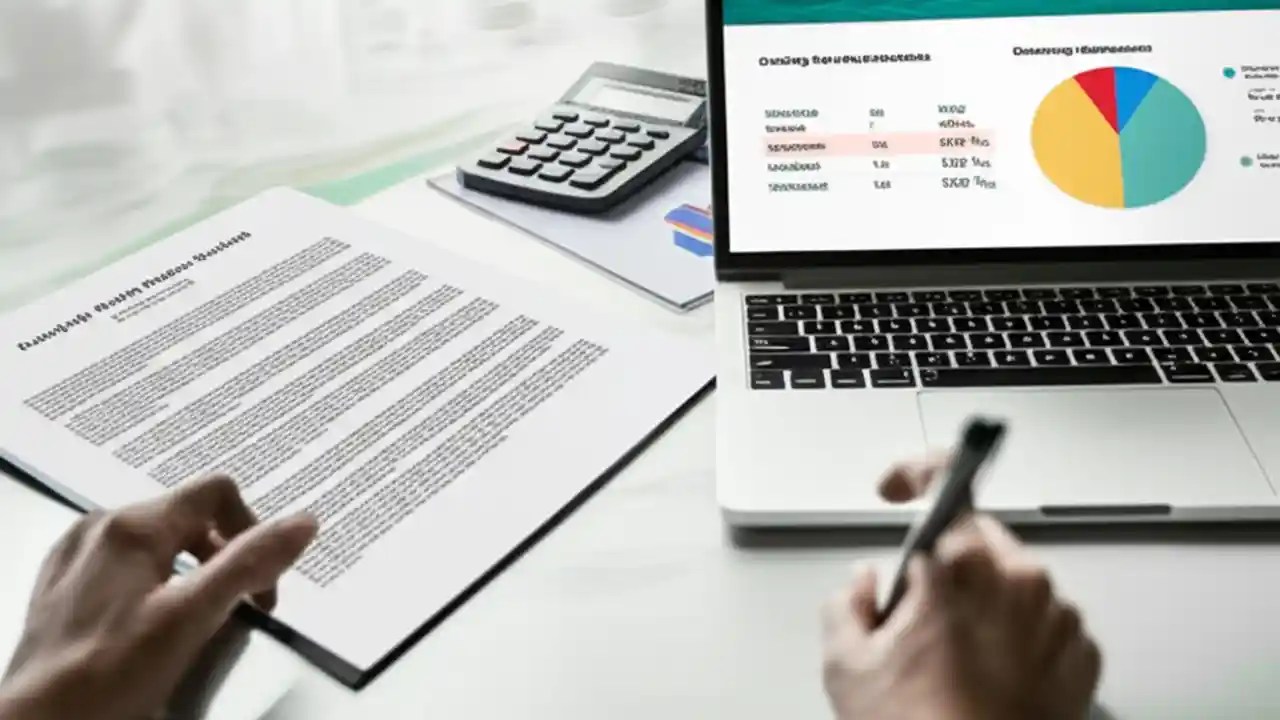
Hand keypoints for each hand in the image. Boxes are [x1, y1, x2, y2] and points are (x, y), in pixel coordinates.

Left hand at [0, 475, 316, 719]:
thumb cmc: (107, 676)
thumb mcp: (193, 617)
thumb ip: (250, 563)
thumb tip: (302, 522)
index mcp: (131, 526)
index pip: (216, 493)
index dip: (253, 532)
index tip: (260, 584)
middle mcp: (100, 528)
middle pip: (189, 518)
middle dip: (225, 557)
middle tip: (238, 608)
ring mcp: (78, 556)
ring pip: (159, 543)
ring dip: (193, 573)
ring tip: (196, 622)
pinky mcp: (64, 586)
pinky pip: (126, 566)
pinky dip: (155, 586)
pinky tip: (152, 628)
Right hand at [821, 458, 1101, 719]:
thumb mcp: (846, 663)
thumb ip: (847, 602)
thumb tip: (861, 587)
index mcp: (959, 564)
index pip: (942, 479)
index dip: (913, 474)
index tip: (901, 487)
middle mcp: (1019, 579)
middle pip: (976, 538)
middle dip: (945, 563)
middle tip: (917, 613)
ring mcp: (1057, 618)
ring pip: (1014, 583)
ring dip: (985, 603)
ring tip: (953, 657)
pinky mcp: (1081, 656)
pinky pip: (1046, 626)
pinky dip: (1019, 639)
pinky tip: (988, 673)